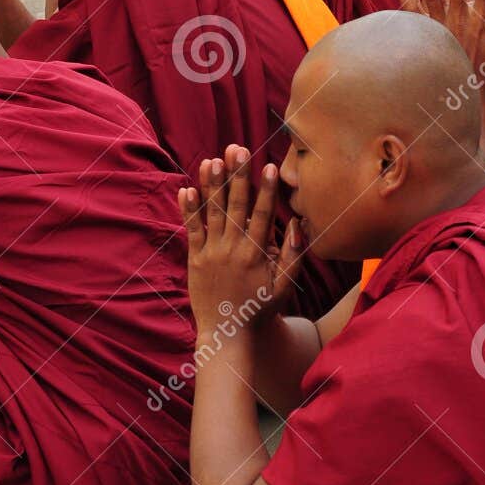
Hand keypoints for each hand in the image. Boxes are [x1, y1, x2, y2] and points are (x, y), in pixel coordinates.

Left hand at [183, 147, 303, 334]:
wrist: (226, 334)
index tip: (269, 165)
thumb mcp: (284, 287)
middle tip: (237, 149)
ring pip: (212, 213)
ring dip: (212, 185)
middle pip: (235, 206)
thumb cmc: (259, 309)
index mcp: (255, 254)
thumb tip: (297, 224)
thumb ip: (293, 255)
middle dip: (237, 176)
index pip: (262, 214)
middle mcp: (232, 250)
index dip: (266, 189)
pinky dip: (188, 209)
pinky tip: (186, 188)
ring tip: (212, 160)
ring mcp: (211, 253)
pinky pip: (191, 230)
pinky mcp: (195, 259)